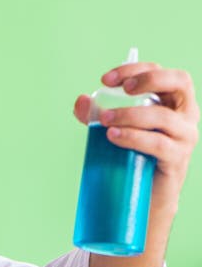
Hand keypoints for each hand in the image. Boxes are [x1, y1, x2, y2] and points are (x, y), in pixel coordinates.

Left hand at [73, 62, 199, 213]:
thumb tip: (81, 101)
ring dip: (130, 114)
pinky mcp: (177, 158)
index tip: (106, 79)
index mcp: (173, 101)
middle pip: (179, 82)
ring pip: (162, 116)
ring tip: (104, 120)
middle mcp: (185, 114)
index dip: (136, 70)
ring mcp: (185, 136)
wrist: (147, 197)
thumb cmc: (133, 158)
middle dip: (148, 80)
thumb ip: (98, 115)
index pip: (162, 73)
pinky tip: (113, 136)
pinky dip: (133, 137)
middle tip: (121, 89)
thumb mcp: (116, 130)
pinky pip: (157, 144)